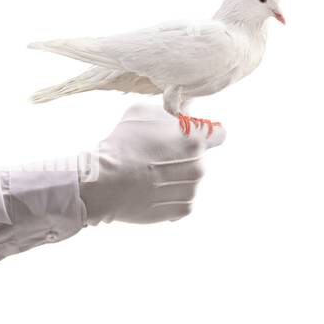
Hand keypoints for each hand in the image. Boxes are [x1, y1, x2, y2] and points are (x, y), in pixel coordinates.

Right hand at [78, 102, 225, 225]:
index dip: (205, 134)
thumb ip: (165, 113)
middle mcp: (199, 166)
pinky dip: (170, 198)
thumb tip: (176, 117)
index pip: (219, 134)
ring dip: (175, 179)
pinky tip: (151, 193)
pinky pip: (182, 201)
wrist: (105, 183)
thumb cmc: (120, 145)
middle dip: (182, 158)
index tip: (189, 137)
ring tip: (149, 178)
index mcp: (194, 139)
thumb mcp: (140, 113)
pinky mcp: (182, 210)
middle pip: (198, 159)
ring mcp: (192, 190)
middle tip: (156, 159)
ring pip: (190, 181)